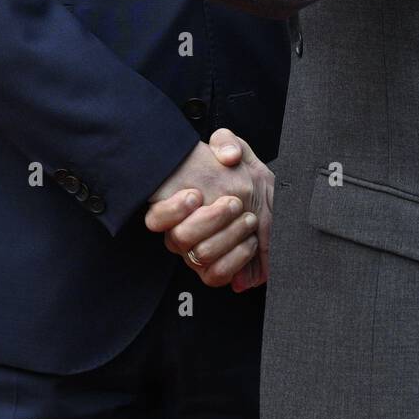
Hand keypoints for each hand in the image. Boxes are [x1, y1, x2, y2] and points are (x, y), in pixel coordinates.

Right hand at [146, 129, 274, 291]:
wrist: (262, 207)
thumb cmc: (240, 179)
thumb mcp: (235, 152)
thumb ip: (227, 142)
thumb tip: (228, 154)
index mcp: (175, 207)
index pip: (156, 217)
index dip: (173, 209)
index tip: (196, 194)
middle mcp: (180, 234)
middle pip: (181, 237)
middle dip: (211, 219)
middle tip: (234, 204)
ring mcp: (194, 255)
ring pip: (201, 256)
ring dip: (229, 236)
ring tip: (248, 219)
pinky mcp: (212, 273)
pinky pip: (217, 275)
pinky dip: (237, 259)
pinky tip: (250, 242)